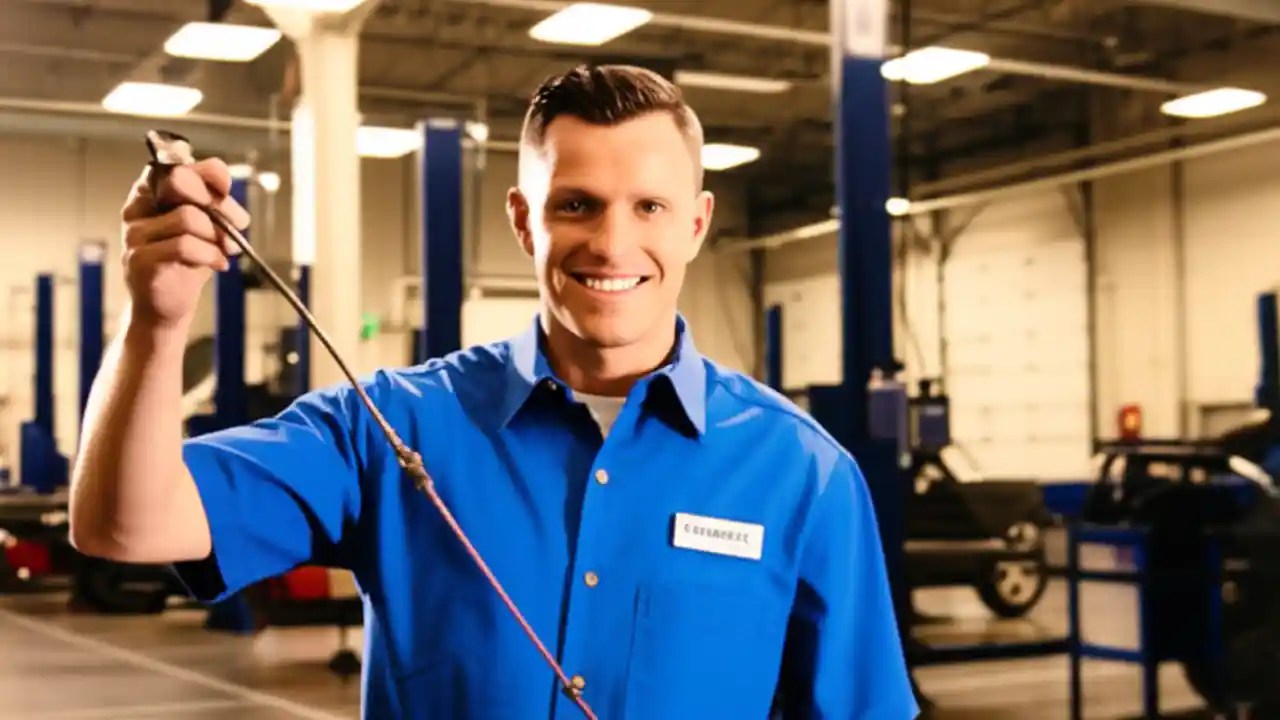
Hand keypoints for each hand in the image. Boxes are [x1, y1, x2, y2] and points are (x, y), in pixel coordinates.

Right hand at [119, 158, 250, 331]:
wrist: (168, 306)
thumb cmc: (188, 261)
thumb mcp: (207, 227)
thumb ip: (213, 204)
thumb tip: (224, 188)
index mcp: (151, 192)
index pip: (178, 165)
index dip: (208, 173)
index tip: (227, 189)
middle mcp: (138, 207)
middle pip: (180, 181)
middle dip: (217, 203)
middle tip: (237, 223)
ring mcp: (134, 233)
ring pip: (189, 217)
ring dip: (217, 235)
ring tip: (226, 250)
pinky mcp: (139, 259)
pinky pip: (185, 245)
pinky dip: (210, 254)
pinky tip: (218, 264)